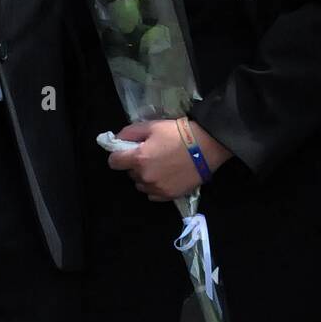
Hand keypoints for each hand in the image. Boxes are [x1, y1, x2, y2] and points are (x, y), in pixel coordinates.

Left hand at [107, 118, 230, 200]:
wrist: (206, 146)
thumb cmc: (178, 133)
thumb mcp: (153, 126)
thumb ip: (130, 133)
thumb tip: (117, 139)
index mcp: (138, 159)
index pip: (114, 162)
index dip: (118, 155)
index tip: (126, 152)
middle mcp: (145, 177)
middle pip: (130, 174)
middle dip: (135, 165)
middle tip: (150, 155)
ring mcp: (157, 188)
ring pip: (141, 185)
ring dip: (145, 177)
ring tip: (160, 166)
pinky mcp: (169, 196)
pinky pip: (153, 195)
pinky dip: (155, 187)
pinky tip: (166, 177)